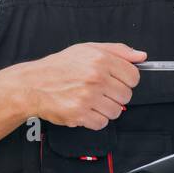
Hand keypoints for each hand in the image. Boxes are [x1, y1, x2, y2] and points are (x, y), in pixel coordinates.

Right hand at [14, 42, 145, 129]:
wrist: (33, 84)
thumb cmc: (59, 66)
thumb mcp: (88, 49)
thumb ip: (118, 51)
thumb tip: (141, 56)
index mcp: (101, 60)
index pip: (134, 76)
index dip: (127, 80)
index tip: (118, 81)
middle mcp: (96, 78)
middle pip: (126, 95)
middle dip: (116, 95)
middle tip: (101, 91)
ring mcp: (88, 97)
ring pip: (116, 111)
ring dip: (106, 108)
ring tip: (92, 100)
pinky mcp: (80, 114)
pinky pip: (101, 123)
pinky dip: (95, 120)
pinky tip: (85, 109)